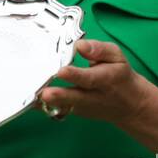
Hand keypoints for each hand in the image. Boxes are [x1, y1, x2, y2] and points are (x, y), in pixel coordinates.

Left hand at [38, 39, 152, 126]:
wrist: (129, 105)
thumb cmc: (119, 75)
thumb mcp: (117, 57)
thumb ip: (99, 49)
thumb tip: (79, 45)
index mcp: (105, 79)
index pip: (90, 77)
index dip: (76, 75)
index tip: (62, 71)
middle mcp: (93, 96)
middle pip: (75, 97)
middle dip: (59, 96)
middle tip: (44, 94)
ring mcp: (82, 107)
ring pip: (63, 105)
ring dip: (46, 102)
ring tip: (31, 97)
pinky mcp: (73, 112)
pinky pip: (56, 109)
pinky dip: (41, 106)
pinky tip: (27, 100)